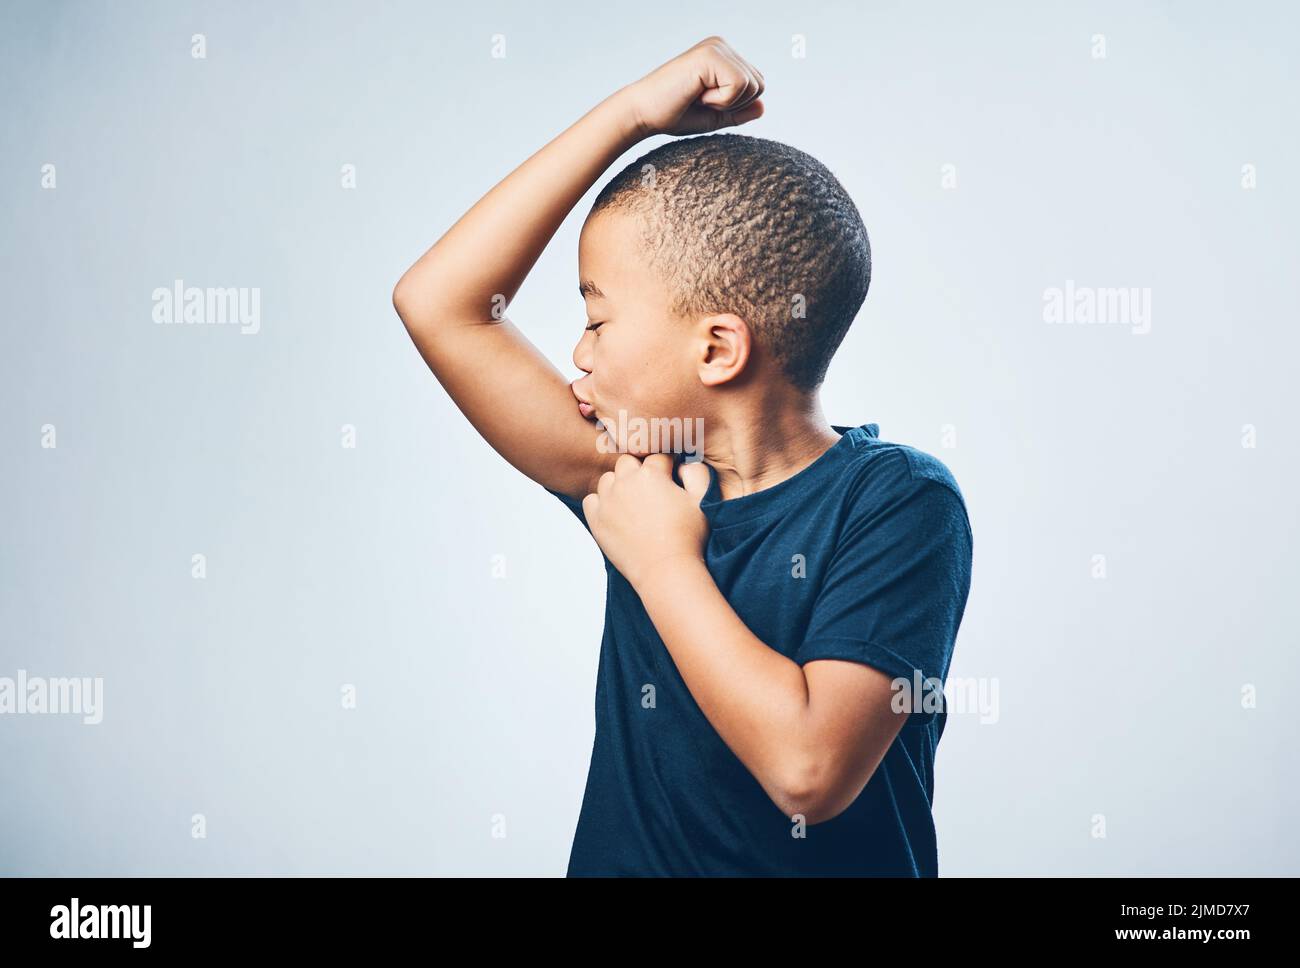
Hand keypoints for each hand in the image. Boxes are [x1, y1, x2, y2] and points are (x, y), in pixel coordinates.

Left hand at [583, 454, 711, 588]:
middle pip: (628, 462)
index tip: (671, 476)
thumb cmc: (687, 537)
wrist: (665, 570)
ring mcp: (608, 501)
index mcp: (651, 474)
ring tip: (633, 501)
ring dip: (618, 484)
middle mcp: (625, 482)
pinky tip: (615, 512)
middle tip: (651, 489)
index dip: (667, 465)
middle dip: (639, 469)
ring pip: (607, 479)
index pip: (658, 456)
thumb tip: (685, 464)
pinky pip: (591, 500)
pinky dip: (601, 502)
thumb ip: (697, 473)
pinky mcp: (597, 520)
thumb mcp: (702, 500)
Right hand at [620, 36, 765, 137]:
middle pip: (759, 85)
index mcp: (723, 56)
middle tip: (701, 101)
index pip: (756, 85)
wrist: (643, 113)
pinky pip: (739, 85)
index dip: (735, 106)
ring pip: (753, 85)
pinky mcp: (710, 54)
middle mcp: (721, 45)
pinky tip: (697, 94)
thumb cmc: (673, 115)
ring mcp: (716, 47)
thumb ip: (738, 112)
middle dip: (734, 105)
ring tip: (698, 97)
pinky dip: (721, 100)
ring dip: (726, 102)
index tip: (704, 103)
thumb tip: (763, 107)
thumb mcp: (714, 116)